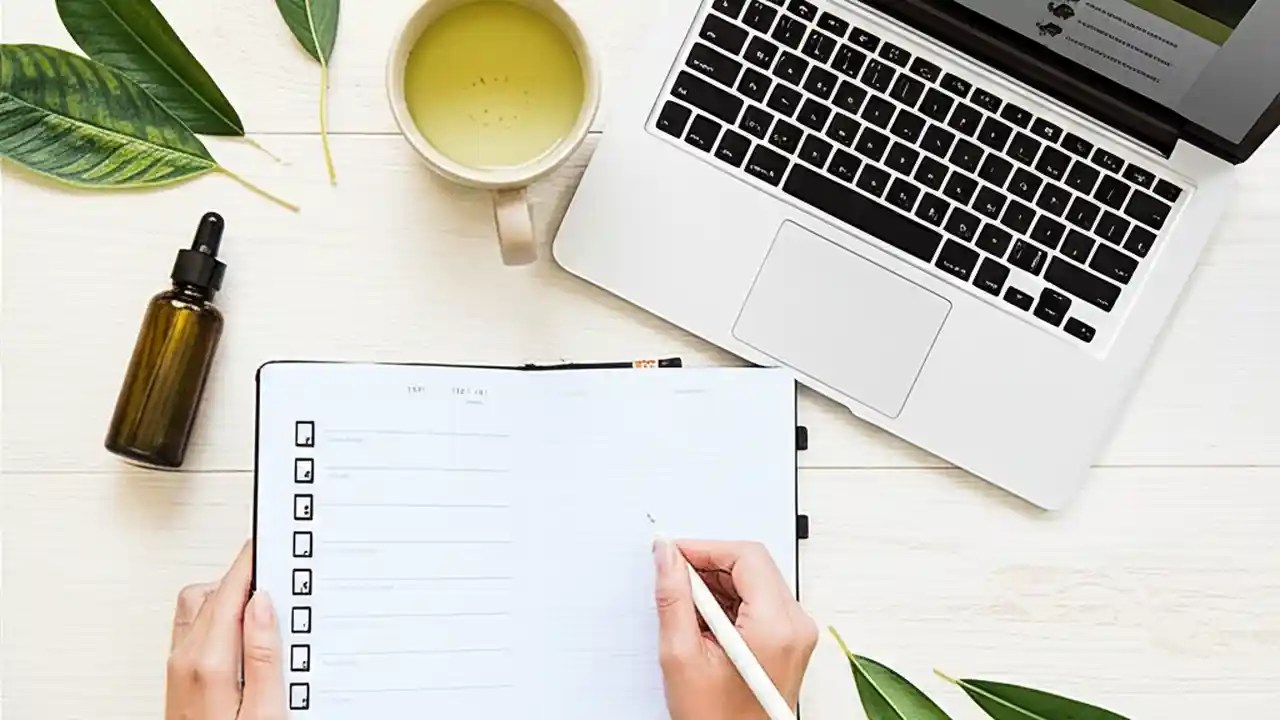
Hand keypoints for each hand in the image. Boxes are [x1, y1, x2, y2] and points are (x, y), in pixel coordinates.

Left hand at [166, 542, 285, 719]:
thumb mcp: (265, 710)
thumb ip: (264, 654)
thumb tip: (263, 604)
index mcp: (208, 661)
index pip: (229, 591)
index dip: (249, 562)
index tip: (266, 544)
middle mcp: (184, 658)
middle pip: (210, 593)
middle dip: (242, 579)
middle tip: (275, 576)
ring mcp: (176, 667)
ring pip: (197, 606)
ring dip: (227, 596)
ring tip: (261, 603)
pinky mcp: (177, 676)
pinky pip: (192, 626)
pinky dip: (215, 615)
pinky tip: (239, 628)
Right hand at [653, 539, 817, 719]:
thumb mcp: (682, 656)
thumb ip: (674, 597)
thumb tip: (667, 557)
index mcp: (776, 627)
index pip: (747, 556)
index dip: (705, 548)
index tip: (674, 553)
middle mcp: (795, 626)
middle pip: (753, 566)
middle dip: (709, 565)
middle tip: (673, 576)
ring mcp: (795, 634)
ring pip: (755, 581)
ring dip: (716, 585)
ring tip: (686, 610)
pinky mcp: (788, 641)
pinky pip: (759, 602)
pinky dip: (728, 602)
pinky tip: (702, 624)